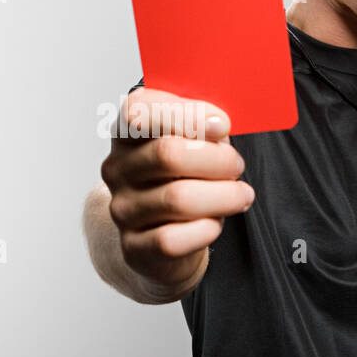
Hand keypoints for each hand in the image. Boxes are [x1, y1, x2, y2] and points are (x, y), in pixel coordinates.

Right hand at [100, 87, 253, 292]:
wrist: (166, 235)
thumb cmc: (185, 178)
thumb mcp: (194, 141)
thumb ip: (202, 126)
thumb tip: (218, 124)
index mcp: (127, 132)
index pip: (140, 110)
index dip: (185, 114)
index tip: (222, 125)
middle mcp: (117, 168)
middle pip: (168, 154)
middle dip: (217, 159)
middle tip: (236, 165)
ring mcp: (122, 209)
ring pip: (178, 199)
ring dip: (223, 196)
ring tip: (240, 195)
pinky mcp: (133, 246)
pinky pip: (173, 238)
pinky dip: (206, 229)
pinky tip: (215, 222)